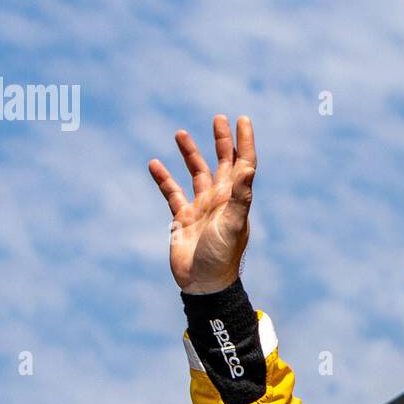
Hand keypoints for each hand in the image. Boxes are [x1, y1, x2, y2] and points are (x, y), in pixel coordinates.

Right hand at [148, 114, 255, 293]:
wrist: (204, 285)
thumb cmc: (221, 257)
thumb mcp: (234, 225)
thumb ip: (241, 197)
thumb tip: (249, 167)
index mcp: (235, 200)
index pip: (243, 164)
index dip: (244, 142)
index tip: (242, 119)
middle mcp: (221, 202)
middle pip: (223, 164)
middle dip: (222, 142)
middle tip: (219, 118)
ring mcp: (202, 209)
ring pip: (196, 174)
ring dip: (190, 154)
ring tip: (181, 133)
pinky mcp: (183, 219)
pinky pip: (172, 193)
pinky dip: (164, 179)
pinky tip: (154, 164)